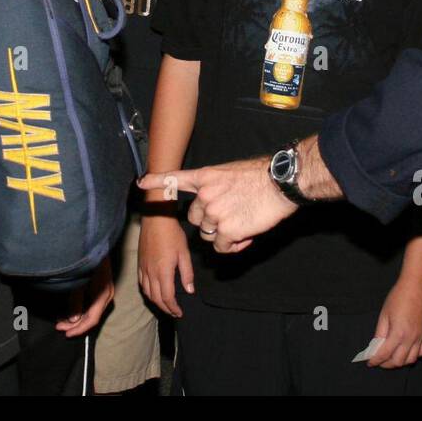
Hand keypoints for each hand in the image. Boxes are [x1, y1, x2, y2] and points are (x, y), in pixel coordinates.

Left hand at [56, 256, 113, 337]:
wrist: (97, 241)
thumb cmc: (87, 259)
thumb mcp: (79, 280)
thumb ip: (76, 300)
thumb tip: (73, 319)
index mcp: (103, 295)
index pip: (92, 319)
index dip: (78, 329)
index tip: (65, 333)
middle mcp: (107, 295)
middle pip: (92, 316)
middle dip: (75, 324)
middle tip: (59, 326)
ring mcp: (106, 290)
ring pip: (91, 310)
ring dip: (76, 316)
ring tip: (61, 319)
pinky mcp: (102, 285)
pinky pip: (92, 303)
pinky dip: (80, 308)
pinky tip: (70, 308)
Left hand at [137, 158, 296, 253]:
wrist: (280, 183)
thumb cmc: (261, 176)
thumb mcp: (231, 173)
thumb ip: (216, 187)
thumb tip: (212, 203)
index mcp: (205, 177)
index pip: (175, 179)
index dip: (157, 181)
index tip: (141, 183)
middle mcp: (205, 195)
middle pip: (196, 219)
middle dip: (210, 222)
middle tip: (233, 216)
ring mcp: (214, 213)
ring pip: (208, 234)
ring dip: (223, 234)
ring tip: (244, 223)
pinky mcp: (226, 230)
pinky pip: (221, 247)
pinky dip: (233, 246)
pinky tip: (247, 235)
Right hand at [138, 214, 194, 316]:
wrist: (156, 219)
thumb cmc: (172, 234)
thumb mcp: (184, 253)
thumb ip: (187, 273)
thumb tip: (189, 290)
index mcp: (163, 271)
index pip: (167, 297)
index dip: (173, 308)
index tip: (180, 312)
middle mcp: (151, 273)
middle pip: (156, 298)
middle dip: (165, 308)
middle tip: (174, 312)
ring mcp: (143, 268)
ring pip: (147, 293)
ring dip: (156, 302)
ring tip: (165, 305)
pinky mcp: (139, 263)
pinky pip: (141, 283)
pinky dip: (147, 292)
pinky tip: (153, 292)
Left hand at [368, 276, 421, 368]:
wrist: (417, 285)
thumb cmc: (399, 296)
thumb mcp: (384, 314)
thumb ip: (380, 333)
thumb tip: (375, 346)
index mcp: (399, 333)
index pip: (384, 354)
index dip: (375, 360)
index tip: (369, 362)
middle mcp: (411, 338)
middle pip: (398, 361)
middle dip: (386, 364)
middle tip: (379, 360)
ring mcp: (421, 337)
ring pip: (411, 359)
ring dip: (400, 362)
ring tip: (391, 357)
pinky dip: (413, 356)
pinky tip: (406, 351)